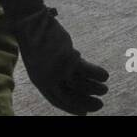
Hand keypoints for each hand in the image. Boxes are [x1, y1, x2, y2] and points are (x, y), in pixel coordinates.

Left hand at [3, 0, 108, 114]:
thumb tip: (69, 83)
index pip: (58, 101)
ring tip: (105, 89)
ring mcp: (58, 69)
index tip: (85, 113)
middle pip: (71, 97)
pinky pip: (86, 70)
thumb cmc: (35, 41)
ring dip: (95, 88)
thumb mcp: (40, 63)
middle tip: (100, 105)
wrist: (31, 23)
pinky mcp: (68, 58)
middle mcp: (49, 78)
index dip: (72, 108)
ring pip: (81, 85)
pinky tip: (105, 75)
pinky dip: (97, 73)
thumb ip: (52, 74)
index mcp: (39, 82)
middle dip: (86, 102)